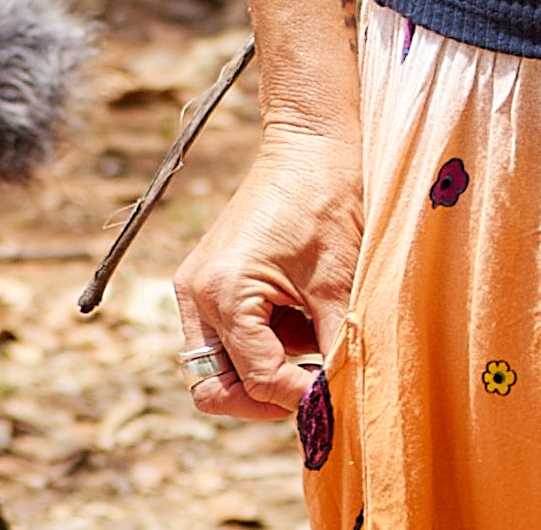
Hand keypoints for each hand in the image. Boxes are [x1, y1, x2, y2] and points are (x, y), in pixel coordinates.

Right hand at [172, 111, 359, 421]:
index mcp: (224, 293)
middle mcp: (196, 294)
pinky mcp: (208, 280)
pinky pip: (226, 335)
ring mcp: (196, 287)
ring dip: (264, 368)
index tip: (335, 398)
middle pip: (213, 384)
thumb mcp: (340, 278)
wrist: (311, 142)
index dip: (297, 396)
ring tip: (317, 341)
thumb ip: (337, 341)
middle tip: (313, 392)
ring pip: (218, 363)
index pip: (254, 377)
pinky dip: (263, 342)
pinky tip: (304, 318)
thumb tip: (344, 396)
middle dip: (262, 397)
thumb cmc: (329, 198)